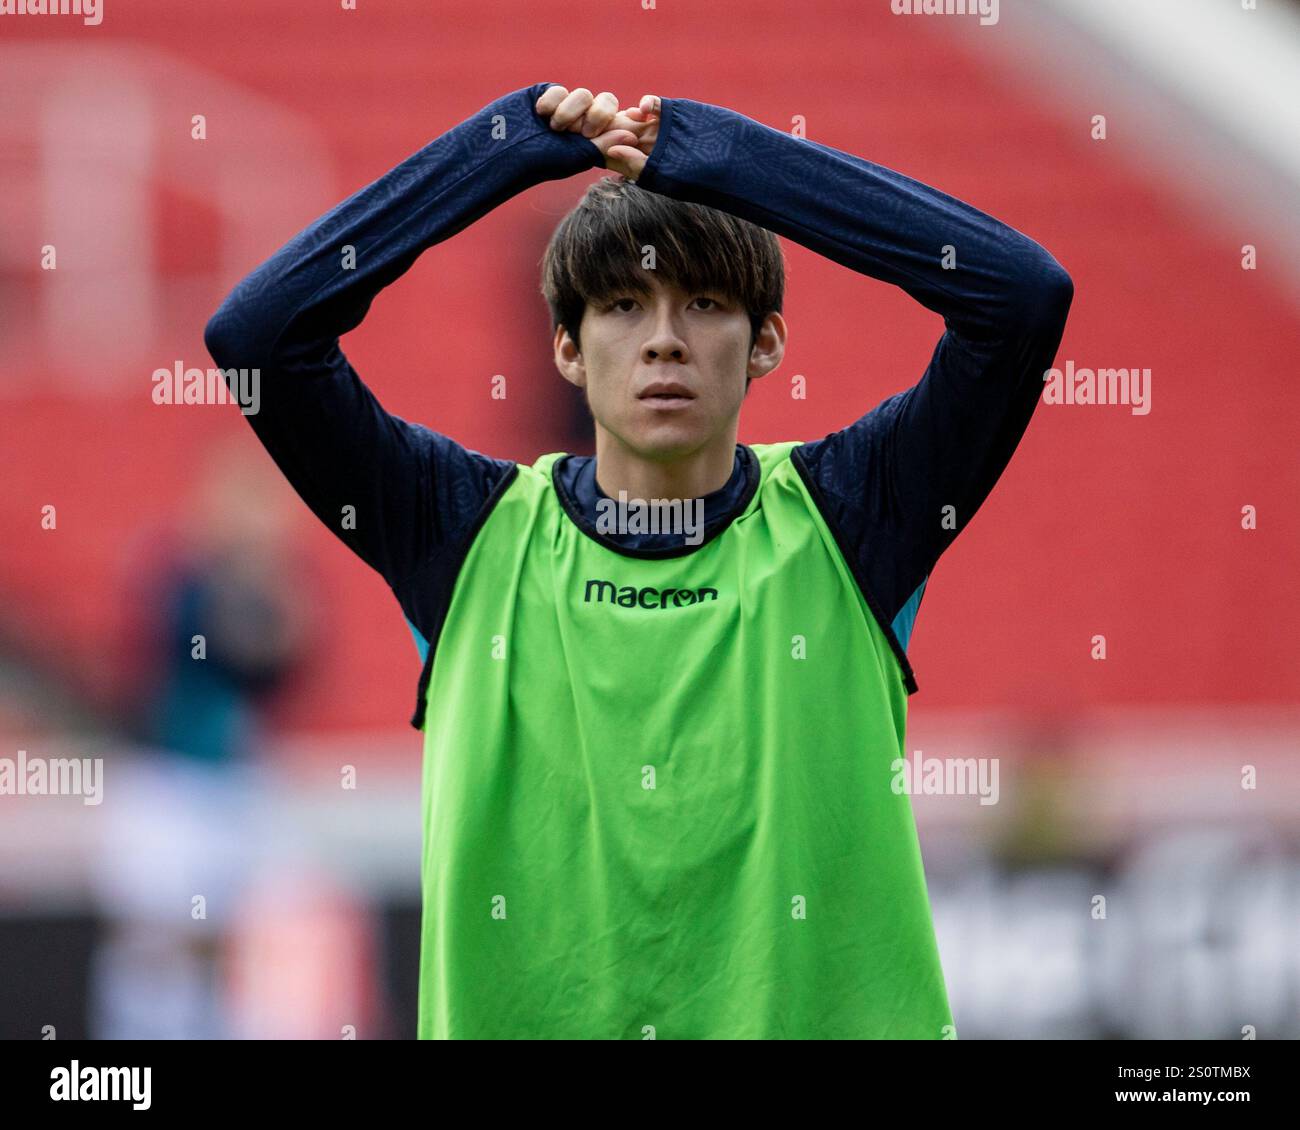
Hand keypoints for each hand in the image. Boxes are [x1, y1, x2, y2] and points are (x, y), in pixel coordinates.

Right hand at [535, 86, 658, 177]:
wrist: (502, 149)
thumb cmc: (540, 160)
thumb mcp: (576, 156)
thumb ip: (603, 145)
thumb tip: (632, 136)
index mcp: (594, 142)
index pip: (618, 121)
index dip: (612, 123)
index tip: (595, 137)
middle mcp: (582, 123)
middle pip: (607, 101)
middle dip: (597, 114)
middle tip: (580, 132)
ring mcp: (565, 108)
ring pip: (584, 94)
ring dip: (571, 111)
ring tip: (554, 127)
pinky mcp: (546, 96)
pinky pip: (560, 90)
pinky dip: (552, 101)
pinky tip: (539, 113)